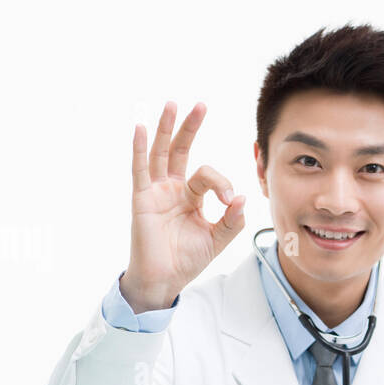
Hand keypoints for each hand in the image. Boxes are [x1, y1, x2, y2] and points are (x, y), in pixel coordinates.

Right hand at [124, 101, 246, 312]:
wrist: (165, 279)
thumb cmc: (187, 259)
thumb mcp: (217, 239)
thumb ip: (233, 221)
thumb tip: (243, 198)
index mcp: (191, 196)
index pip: (207, 175)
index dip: (222, 184)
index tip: (230, 202)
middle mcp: (172, 189)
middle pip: (181, 150)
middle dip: (190, 127)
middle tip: (200, 105)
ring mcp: (156, 192)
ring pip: (161, 153)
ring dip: (167, 129)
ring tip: (173, 105)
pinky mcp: (142, 200)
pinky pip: (140, 170)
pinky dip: (140, 149)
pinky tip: (141, 128)